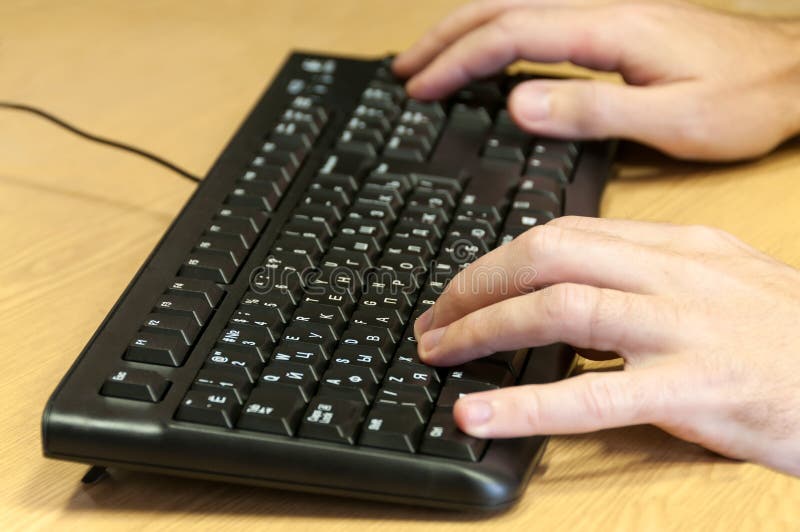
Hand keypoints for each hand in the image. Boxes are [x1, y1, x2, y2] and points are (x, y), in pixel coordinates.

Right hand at [393, 0, 799, 160]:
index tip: (420, 89)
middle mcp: (602, 9)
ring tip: (430, 57)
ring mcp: (608, 12)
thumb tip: (517, 104)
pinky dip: (499, 32)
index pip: (509, 34)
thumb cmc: (745, 98)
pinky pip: (539, 18)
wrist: (795, 71)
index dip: (456, 61)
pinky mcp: (617, 25)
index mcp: (609, 30)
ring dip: (466, 29)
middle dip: (445, 38)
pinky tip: (491, 54)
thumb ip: (591, 110)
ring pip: (516, 6)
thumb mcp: (671, 118)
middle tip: (405, 70)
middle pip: (501, 8)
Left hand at [413, 217, 799, 475]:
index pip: (564, 235)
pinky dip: (525, 405)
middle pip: (549, 256)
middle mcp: (675, 274)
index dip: (498, 261)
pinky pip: (595, 395)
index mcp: (677, 247)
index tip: (463, 288)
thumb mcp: (720, 282)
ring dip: (483, 330)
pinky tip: (477, 416)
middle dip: (477, 284)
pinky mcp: (696, 392)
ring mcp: (685, 329)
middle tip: (436, 318)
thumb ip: (646, 278)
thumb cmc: (790, 337)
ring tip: (438, 353)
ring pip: (560, 309)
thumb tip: (566, 290)